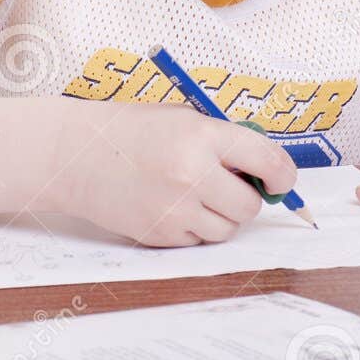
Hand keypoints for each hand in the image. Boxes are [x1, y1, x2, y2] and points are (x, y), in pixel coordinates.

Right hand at [57, 101, 298, 247]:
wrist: (77, 154)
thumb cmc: (133, 131)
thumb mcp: (183, 119)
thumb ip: (226, 141)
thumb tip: (268, 170)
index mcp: (202, 137)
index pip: (267, 161)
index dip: (282, 176)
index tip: (280, 181)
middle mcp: (193, 175)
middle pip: (250, 205)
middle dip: (246, 197)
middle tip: (228, 184)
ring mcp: (176, 210)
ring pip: (227, 229)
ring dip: (221, 215)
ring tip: (194, 193)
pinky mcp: (161, 235)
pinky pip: (198, 240)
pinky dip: (194, 227)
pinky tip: (170, 204)